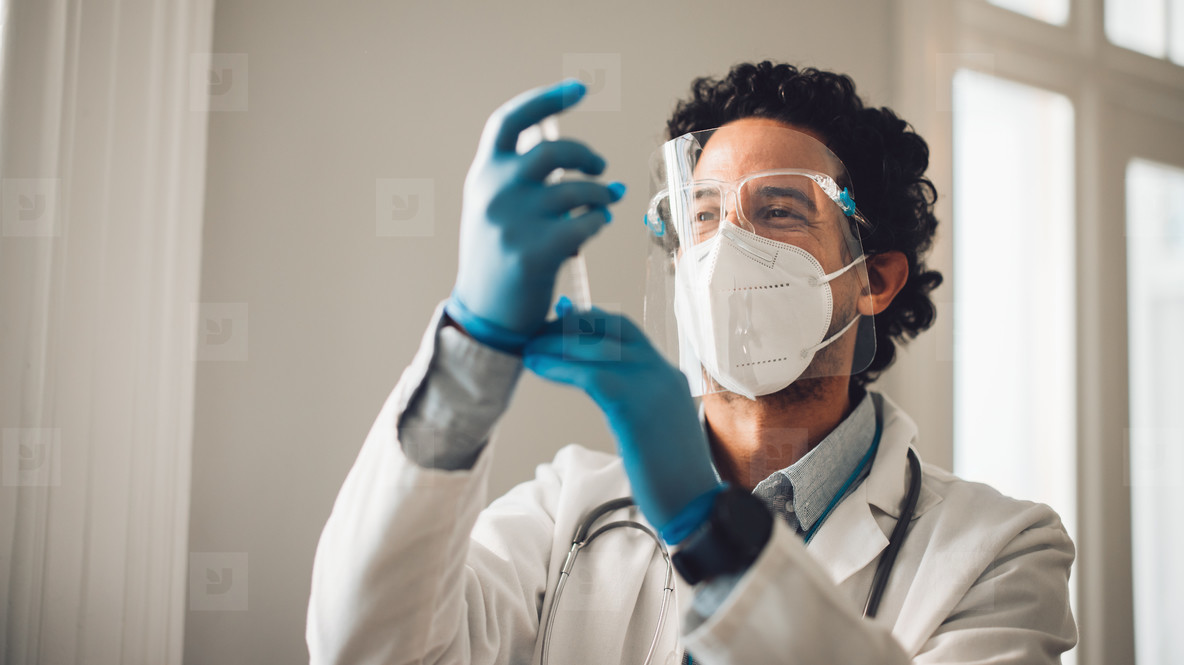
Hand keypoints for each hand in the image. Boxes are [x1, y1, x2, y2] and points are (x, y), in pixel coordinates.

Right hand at [447, 80, 625, 352]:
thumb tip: (572, 154)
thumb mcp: (492, 210)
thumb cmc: (497, 260)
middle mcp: (494, 192)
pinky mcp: (536, 250)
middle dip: (586, 155)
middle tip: (601, 170)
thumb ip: (518, 179)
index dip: (547, 99)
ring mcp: (514, 221)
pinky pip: (586, 221)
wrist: (484, 317)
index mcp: (482, 176)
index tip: (580, 90)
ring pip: (578, 188)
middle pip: (554, 150)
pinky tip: (598, 225)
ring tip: (605, 204)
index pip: (510, 120)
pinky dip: (599, 220)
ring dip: (600, 194)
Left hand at [523, 300, 723, 542]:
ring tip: (528, 349)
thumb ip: (635, 403)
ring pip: (596, 348)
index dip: (591, 322)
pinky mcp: (634, 406)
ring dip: (556, 345)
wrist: (694, 504)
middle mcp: (661, 373)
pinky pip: (589, 374)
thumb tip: (604, 391)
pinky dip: (559, 366)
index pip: (626, 332)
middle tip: (535, 332)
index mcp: (668, 376)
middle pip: (609, 330)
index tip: (561, 323)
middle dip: (568, 327)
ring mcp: (651, 386)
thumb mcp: (655, 426)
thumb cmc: (672, 475)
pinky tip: (538, 366)